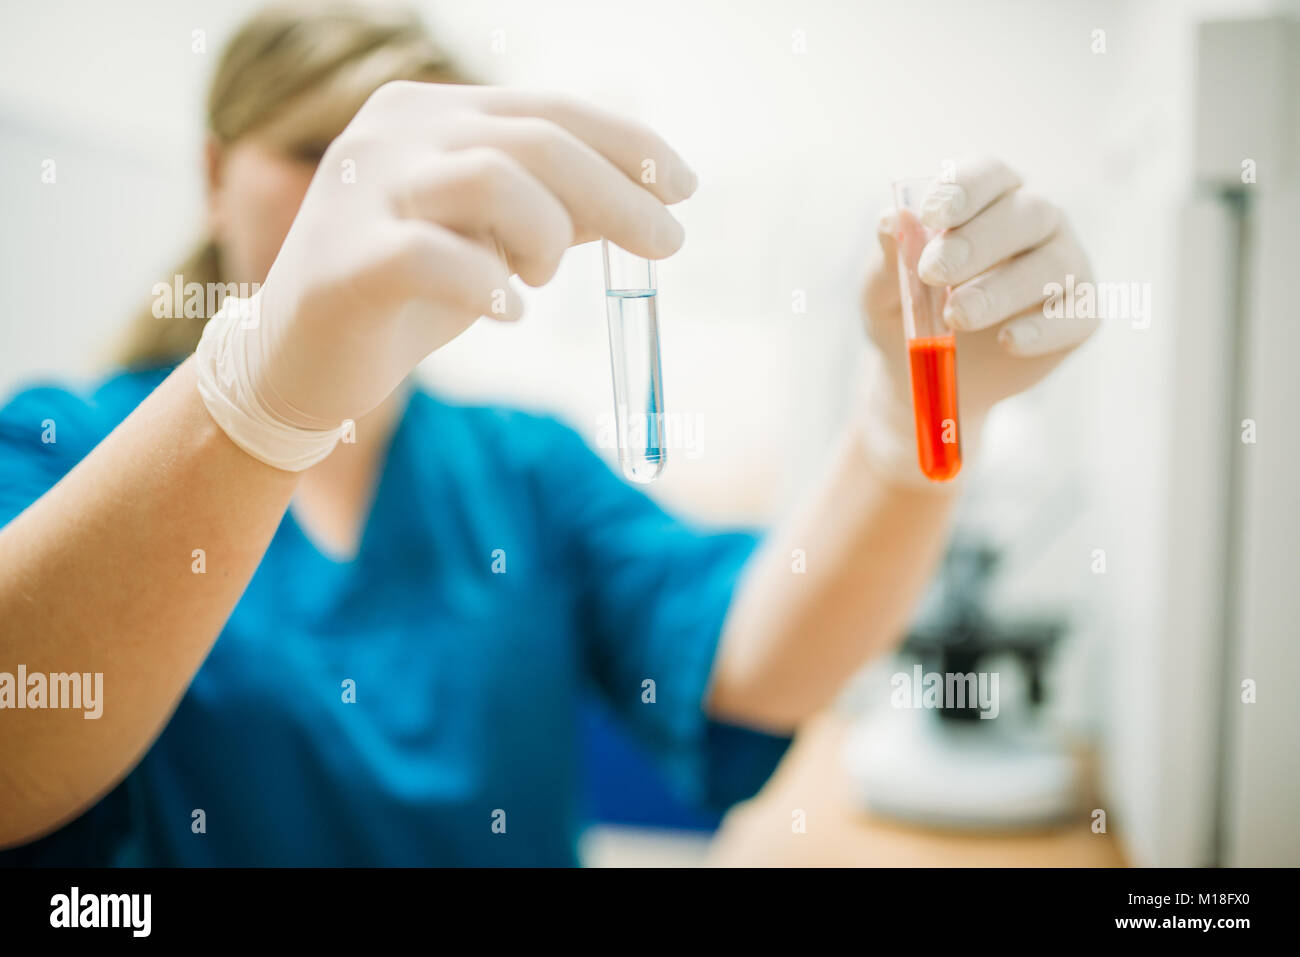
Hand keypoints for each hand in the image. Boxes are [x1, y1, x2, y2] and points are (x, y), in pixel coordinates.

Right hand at [240, 81, 696, 426]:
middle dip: (619, 194)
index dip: (629, 146)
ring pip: (491, 178)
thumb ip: (557, 210)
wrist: (301, 358)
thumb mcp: (495, 240)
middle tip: (666, 245)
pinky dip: (487, 286)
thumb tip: (647, 200)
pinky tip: (508, 312)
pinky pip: (433, 257)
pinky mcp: (343, 259)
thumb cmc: (407, 292)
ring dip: (544, 235)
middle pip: (536, 139)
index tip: (683, 189)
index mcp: (433, 113)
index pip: (550, 109)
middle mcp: (395, 133)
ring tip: (539, 279)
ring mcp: (362, 190)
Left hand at [859, 155, 1097, 477]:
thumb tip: (893, 220)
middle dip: (977, 242)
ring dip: (1001, 290)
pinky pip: (1076, 314)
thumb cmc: (907, 312)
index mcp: (988, 198)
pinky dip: (1041, 329)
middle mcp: (1036, 221)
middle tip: (933, 273)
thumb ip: (889, 256)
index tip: (931, 215)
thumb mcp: (883, 288)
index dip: (964, 188)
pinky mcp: (1081, 314)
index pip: (989, 174)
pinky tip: (1007, 341)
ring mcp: (1065, 264)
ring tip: (956, 317)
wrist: (927, 375)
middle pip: (1026, 213)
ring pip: (1051, 265)